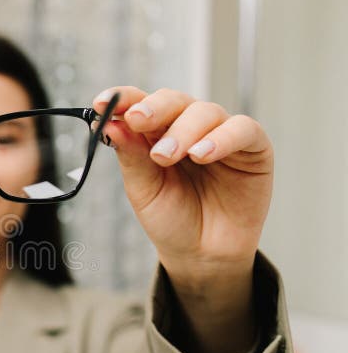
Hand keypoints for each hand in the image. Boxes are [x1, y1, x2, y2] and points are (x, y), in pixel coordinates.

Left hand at [92, 87, 272, 278]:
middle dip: (154, 108)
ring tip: (166, 157)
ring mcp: (221, 134)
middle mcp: (189, 127)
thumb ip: (131, 156)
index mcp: (157, 133)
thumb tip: (110, 124)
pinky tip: (202, 154)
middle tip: (138, 121)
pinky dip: (221, 138)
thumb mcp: (144, 190)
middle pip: (173, 100)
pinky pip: (243, 129)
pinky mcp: (253, 148)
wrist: (202, 254)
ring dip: (182, 131)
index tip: (100, 103)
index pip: (140, 104)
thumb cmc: (171, 219)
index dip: (123, 98)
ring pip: (205, 112)